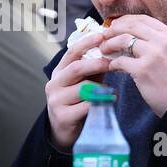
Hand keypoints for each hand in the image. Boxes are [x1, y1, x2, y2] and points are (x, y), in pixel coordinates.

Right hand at [46, 30, 112, 149]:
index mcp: (59, 72)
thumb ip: (93, 69)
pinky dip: (101, 103)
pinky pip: (86, 106)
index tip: (101, 36)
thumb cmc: (77, 102)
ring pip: (83, 89)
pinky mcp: (62, 117)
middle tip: (113, 63)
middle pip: (76, 68)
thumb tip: (112, 48)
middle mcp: (54, 84)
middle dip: (97, 64)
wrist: (63, 131)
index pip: (71, 52)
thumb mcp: (83, 82)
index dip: (86, 43)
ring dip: (102, 89)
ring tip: (112, 91)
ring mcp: (56, 100)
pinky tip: (109, 102)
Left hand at [100, 15, 166, 117]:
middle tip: (104, 36)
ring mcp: (153, 55)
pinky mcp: (143, 70)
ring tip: (104, 50)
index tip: (115, 26)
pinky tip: (111, 66)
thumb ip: (159, 42)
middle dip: (114, 29)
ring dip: (109, 44)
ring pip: (123, 40)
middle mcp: (164, 41)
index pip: (143, 19)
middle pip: (132, 25)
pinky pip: (120, 61)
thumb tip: (132, 35)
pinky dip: (112, 63)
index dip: (125, 20)